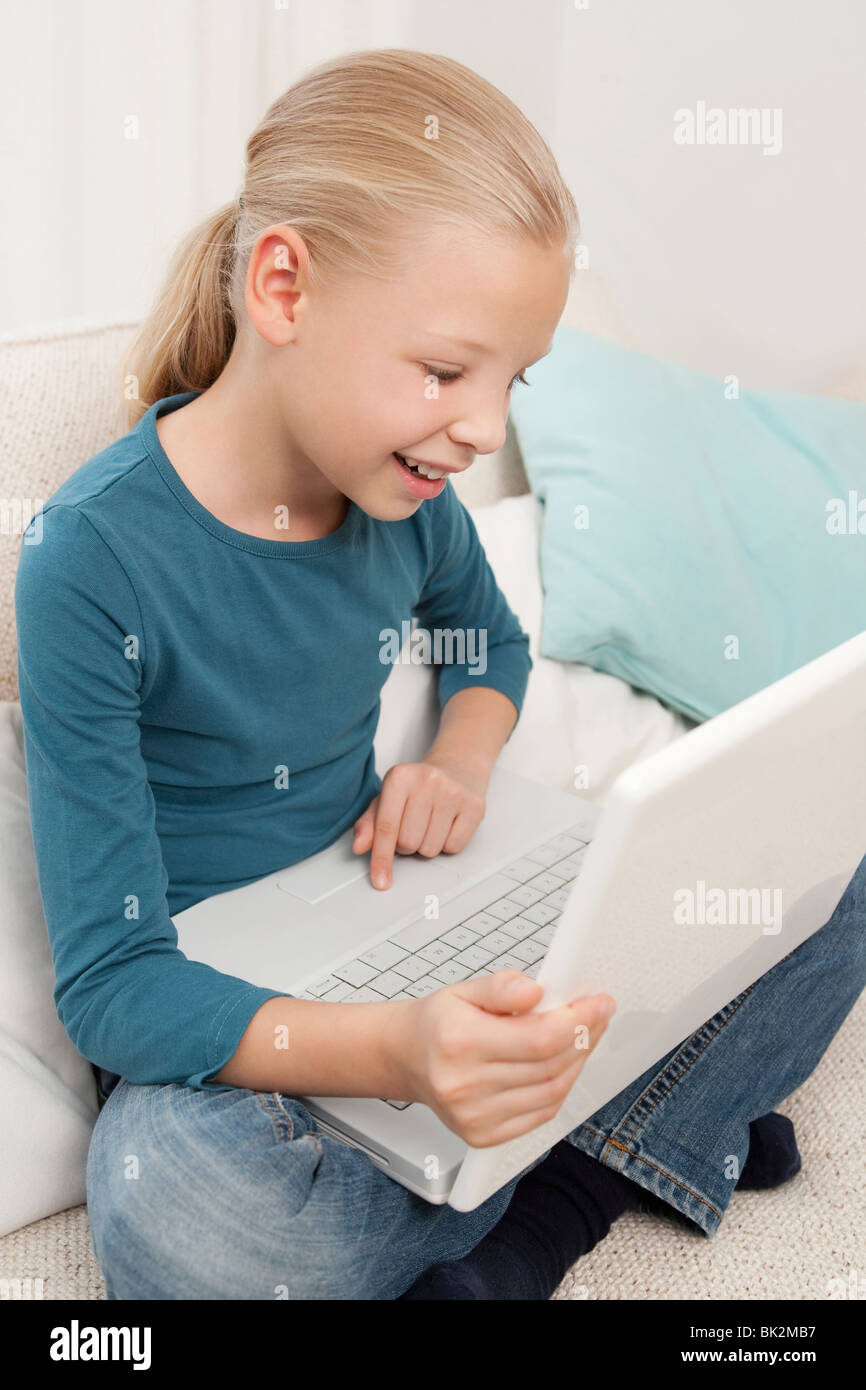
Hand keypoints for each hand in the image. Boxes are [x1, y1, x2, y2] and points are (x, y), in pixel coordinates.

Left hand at [352, 753, 488, 888]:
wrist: (458, 767)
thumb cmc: (418, 787)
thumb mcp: (387, 799)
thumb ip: (369, 824)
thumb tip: (360, 846)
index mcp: (400, 777)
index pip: (386, 828)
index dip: (381, 858)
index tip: (380, 881)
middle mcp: (427, 780)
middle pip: (408, 843)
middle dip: (406, 845)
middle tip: (412, 827)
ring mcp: (453, 792)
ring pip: (430, 849)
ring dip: (426, 846)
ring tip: (430, 824)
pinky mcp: (474, 806)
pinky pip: (454, 847)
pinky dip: (447, 844)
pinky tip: (447, 824)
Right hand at [387, 970, 615, 1147]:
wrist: (408, 1058)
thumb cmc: (439, 1023)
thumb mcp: (465, 989)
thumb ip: (501, 987)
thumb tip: (534, 990)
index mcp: (458, 1041)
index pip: (538, 1038)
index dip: (578, 1022)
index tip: (599, 1004)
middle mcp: (463, 1084)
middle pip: (550, 1066)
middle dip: (584, 1037)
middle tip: (597, 1016)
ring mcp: (473, 1116)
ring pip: (552, 1091)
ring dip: (577, 1062)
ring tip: (581, 1037)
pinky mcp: (483, 1135)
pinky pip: (541, 1114)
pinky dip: (560, 1088)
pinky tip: (561, 1065)